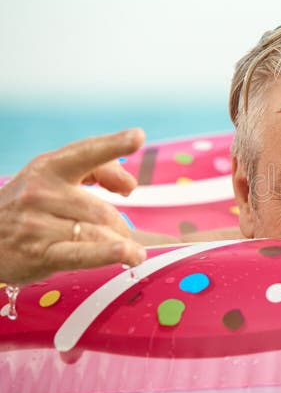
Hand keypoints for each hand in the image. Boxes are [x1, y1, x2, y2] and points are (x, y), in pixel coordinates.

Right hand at [0, 129, 147, 284]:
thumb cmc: (31, 203)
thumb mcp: (55, 176)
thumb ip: (99, 170)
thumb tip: (130, 185)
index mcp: (49, 167)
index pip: (86, 153)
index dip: (113, 145)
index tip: (137, 137)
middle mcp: (41, 192)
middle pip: (103, 210)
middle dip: (119, 226)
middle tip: (119, 234)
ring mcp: (38, 224)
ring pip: (98, 232)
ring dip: (121, 244)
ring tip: (130, 254)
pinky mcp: (39, 253)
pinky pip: (82, 253)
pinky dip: (108, 254)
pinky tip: (129, 255)